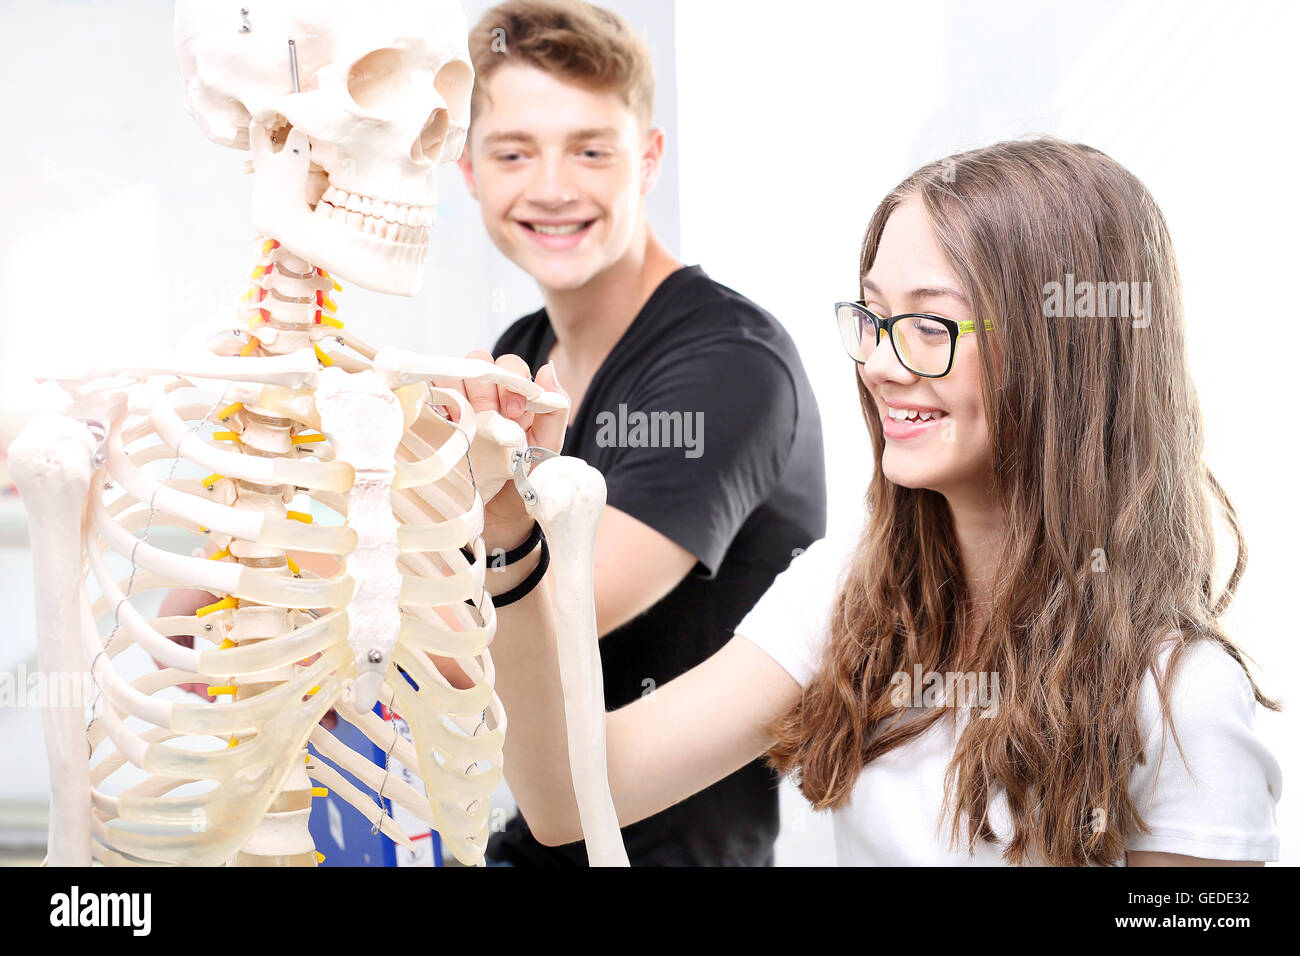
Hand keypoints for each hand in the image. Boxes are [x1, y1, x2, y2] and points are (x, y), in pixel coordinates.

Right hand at [450, 350, 567, 549]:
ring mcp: (458, 406)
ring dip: (461, 391)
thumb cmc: (525, 479)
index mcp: (514, 397)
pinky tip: (450, 422)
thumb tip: (548, 369)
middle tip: (493, 418)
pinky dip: (437, 400)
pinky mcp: (436, 421)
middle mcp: (485, 396)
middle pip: (479, 362)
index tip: (517, 412)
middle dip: (487, 387)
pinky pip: (429, 395)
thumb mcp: (547, 446)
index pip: (510, 366)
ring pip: (453, 374)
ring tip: (468, 421)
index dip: (513, 381)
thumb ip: (555, 409)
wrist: (501, 518)